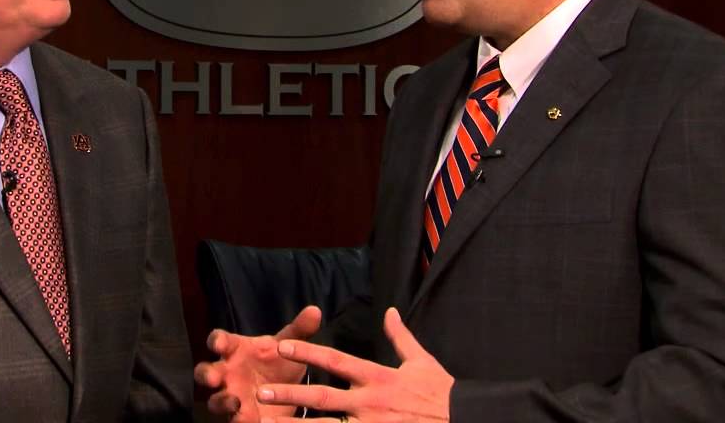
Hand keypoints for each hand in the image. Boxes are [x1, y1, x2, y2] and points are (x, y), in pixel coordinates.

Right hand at [194, 305, 322, 420]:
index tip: (218, 344)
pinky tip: (247, 420)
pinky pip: (233, 420)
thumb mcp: (289, 346)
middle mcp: (227, 373)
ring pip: (215, 401)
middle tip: (213, 378)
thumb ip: (299, 330)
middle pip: (205, 372)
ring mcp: (230, 396)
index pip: (219, 340)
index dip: (216, 341)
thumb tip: (315, 310)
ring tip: (235, 402)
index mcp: (235, 349)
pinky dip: (238, 420)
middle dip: (207, 374)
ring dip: (221, 402)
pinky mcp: (239, 416)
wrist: (288, 391)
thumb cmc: (279, 361)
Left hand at [256, 307, 452, 422]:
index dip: (307, 352)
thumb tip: (390, 312)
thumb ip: (400, 337)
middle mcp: (369, 402)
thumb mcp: (421, 361)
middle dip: (290, 394)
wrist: (463, 420)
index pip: (335, 360)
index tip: (281, 345)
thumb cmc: (441, 392)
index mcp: (377, 377)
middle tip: (261, 393)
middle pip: (322, 396)